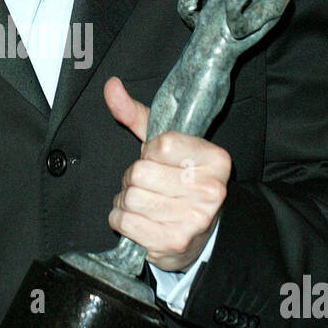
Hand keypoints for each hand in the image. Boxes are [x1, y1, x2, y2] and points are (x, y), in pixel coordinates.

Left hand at [103, 75, 230, 271]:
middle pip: (140, 172)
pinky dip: (120, 218)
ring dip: (126, 200)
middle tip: (147, 186)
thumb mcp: (166, 147)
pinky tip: (137, 219)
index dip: (149, 152)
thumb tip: (111, 86)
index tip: (158, 161)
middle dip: (133, 178)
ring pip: (130, 197)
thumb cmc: (179, 184)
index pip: (162, 144)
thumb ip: (137, 114)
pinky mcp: (173, 242)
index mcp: (216, 159)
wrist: (199, 235)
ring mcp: (194, 218)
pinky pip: (124, 220)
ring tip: (143, 203)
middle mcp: (211, 189)